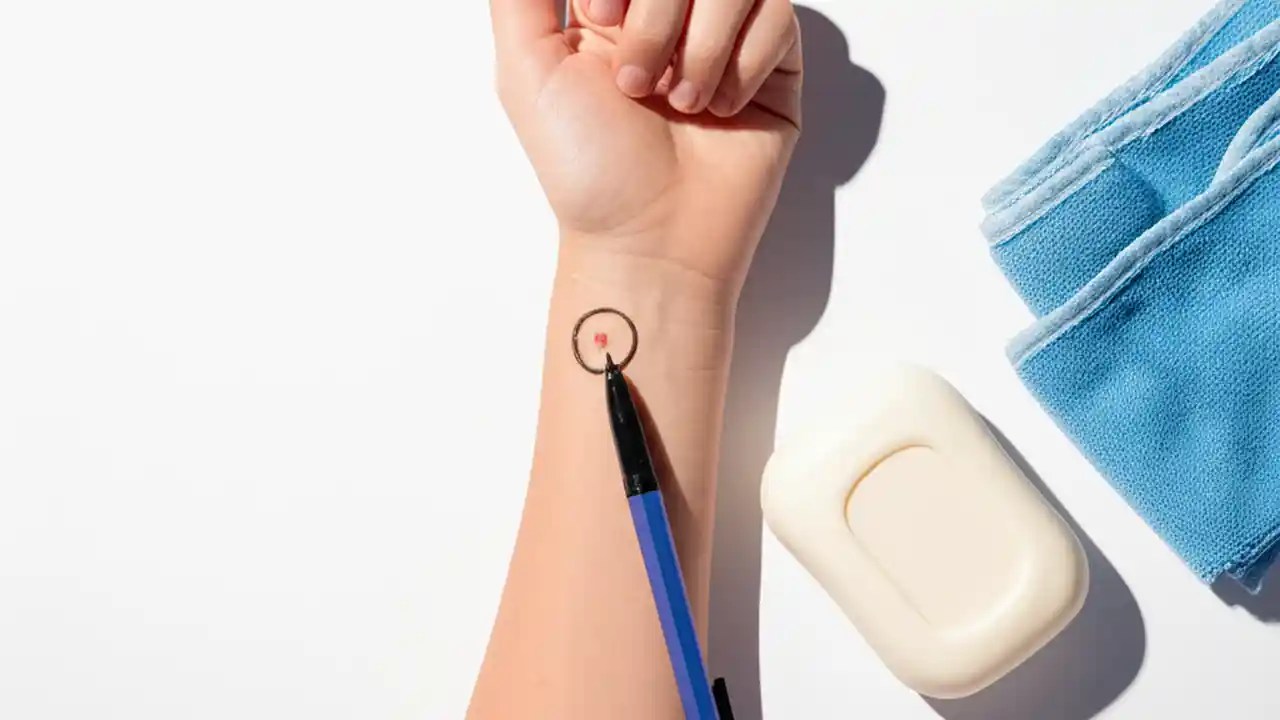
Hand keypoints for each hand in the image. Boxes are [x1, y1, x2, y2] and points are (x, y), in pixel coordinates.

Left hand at [490, 0, 802, 288]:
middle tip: (636, 82)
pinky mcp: (773, 64)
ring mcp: (724, 36)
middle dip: (658, 15)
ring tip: (681, 103)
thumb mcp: (527, 67)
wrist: (653, 238)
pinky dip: (744, 63)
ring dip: (702, 44)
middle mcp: (670, 14)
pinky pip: (779, 16)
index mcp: (611, 6)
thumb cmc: (588, 168)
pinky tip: (720, 110)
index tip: (601, 14)